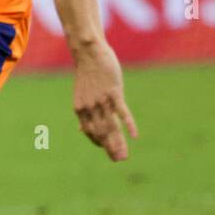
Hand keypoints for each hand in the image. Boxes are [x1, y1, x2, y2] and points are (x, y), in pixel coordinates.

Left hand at [72, 41, 138, 160]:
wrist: (89, 54)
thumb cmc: (87, 75)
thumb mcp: (82, 96)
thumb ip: (84, 114)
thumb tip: (82, 131)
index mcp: (80, 109)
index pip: (90, 132)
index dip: (99, 143)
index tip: (108, 151)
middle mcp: (89, 107)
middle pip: (102, 132)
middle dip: (110, 148)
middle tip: (118, 160)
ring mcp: (101, 100)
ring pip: (112, 126)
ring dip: (119, 142)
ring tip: (124, 155)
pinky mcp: (113, 92)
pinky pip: (122, 112)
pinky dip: (128, 124)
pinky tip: (134, 136)